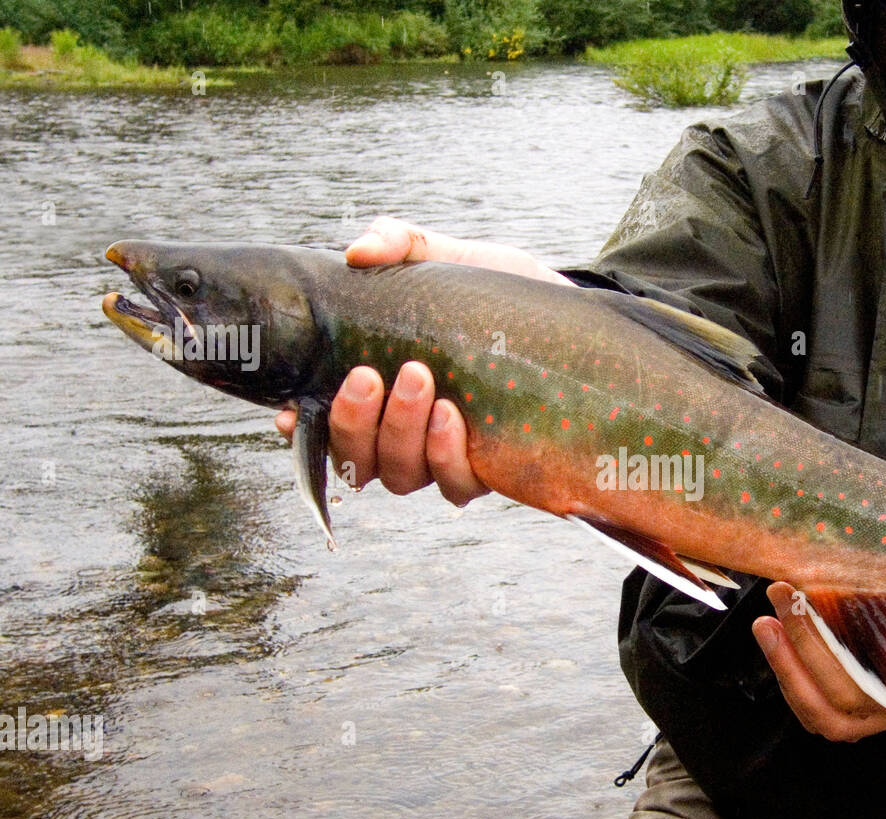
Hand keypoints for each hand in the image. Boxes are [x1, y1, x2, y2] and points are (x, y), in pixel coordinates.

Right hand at [274, 216, 569, 503]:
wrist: (574, 315)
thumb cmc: (500, 293)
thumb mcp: (449, 258)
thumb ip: (401, 244)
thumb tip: (359, 250)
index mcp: (381, 394)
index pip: (326, 427)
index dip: (302, 430)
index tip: (288, 412)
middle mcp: (407, 435)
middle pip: (358, 461)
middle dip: (355, 423)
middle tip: (370, 374)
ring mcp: (449, 457)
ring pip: (401, 476)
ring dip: (400, 434)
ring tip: (421, 381)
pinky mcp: (496, 469)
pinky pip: (457, 486)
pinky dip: (446, 456)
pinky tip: (454, 418)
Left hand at [752, 582, 885, 741]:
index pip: (882, 675)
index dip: (835, 641)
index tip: (806, 595)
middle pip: (847, 695)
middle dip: (802, 645)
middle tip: (779, 595)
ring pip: (830, 718)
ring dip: (789, 672)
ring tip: (765, 624)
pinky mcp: (872, 711)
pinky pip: (826, 717)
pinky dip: (795, 685)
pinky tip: (777, 644)